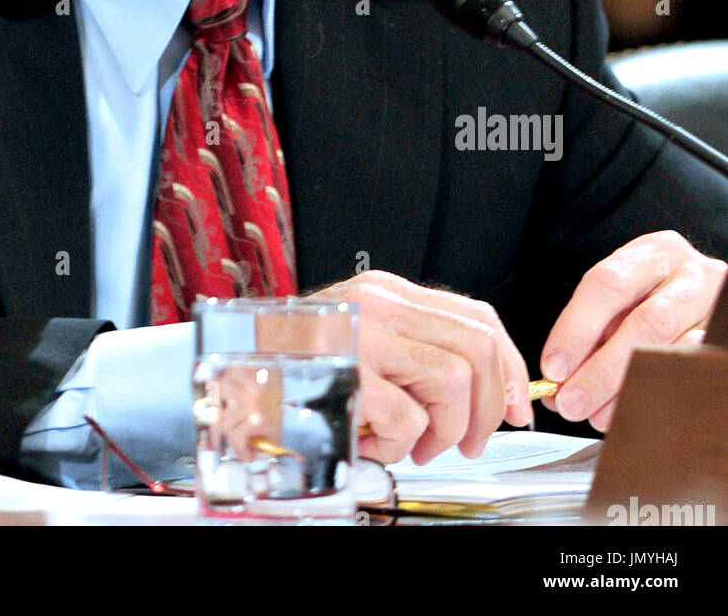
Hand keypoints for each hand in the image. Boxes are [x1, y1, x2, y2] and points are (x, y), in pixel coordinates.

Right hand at [310, 271, 532, 465]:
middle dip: (490, 407)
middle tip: (468, 442)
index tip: (516, 405)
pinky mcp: (346, 375)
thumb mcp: (358, 341)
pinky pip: (409, 419)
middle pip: (478, 346)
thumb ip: (410, 350)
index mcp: (384, 292)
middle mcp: (377, 304)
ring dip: (444, 430)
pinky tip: (370, 441)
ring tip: (410, 444)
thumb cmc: (290, 369)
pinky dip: (399, 445)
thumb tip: (484, 391)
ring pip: (454, 381)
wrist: (222, 375)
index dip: (509, 366)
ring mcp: (362, 335)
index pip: (477, 315)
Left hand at [539, 230, 727, 431]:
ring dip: (629, 391)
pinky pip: (692, 376)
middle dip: (603, 370)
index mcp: (654, 252)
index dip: (576, 328)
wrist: (702, 297)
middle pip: (646, 324)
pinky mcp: (726, 341)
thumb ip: (588, 334)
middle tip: (572, 403)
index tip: (554, 367)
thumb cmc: (652, 298)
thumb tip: (555, 384)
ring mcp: (716, 310)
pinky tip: (632, 414)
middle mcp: (692, 275)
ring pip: (674, 355)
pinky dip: (657, 398)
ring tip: (598, 416)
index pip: (607, 284)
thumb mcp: (622, 299)